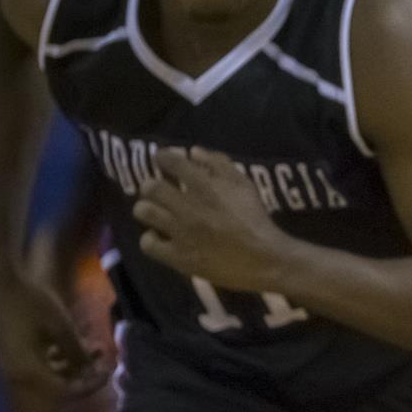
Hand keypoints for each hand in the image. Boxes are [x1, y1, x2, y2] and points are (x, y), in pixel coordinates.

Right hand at [0, 269, 105, 411]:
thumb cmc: (31, 302)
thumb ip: (77, 352)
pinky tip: (76, 340)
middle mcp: (18, 373)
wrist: (1, 282)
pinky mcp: (14, 354)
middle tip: (103, 357)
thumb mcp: (61, 326)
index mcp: (28, 370)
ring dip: (75, 362)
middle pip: (58, 385)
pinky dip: (60, 356)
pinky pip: (41, 363)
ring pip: (52, 373)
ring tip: (97, 346)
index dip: (89, 386)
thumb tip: (91, 372)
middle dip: (84, 372)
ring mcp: (14, 364)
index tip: (107, 372)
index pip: (64, 392)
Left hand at [133, 147, 288, 292]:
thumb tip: (193, 152)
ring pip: (144, 212)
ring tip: (156, 213)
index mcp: (205, 186)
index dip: (162, 158)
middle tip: (158, 191)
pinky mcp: (179, 256)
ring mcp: (181, 232)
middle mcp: (188, 206)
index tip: (162, 160)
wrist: (267, 259)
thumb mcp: (244, 185)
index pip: (171, 162)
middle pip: (151, 187)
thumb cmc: (256, 220)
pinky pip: (148, 244)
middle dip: (151, 186)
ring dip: (147, 209)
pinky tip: (161, 238)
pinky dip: (151, 239)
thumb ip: (219, 164)